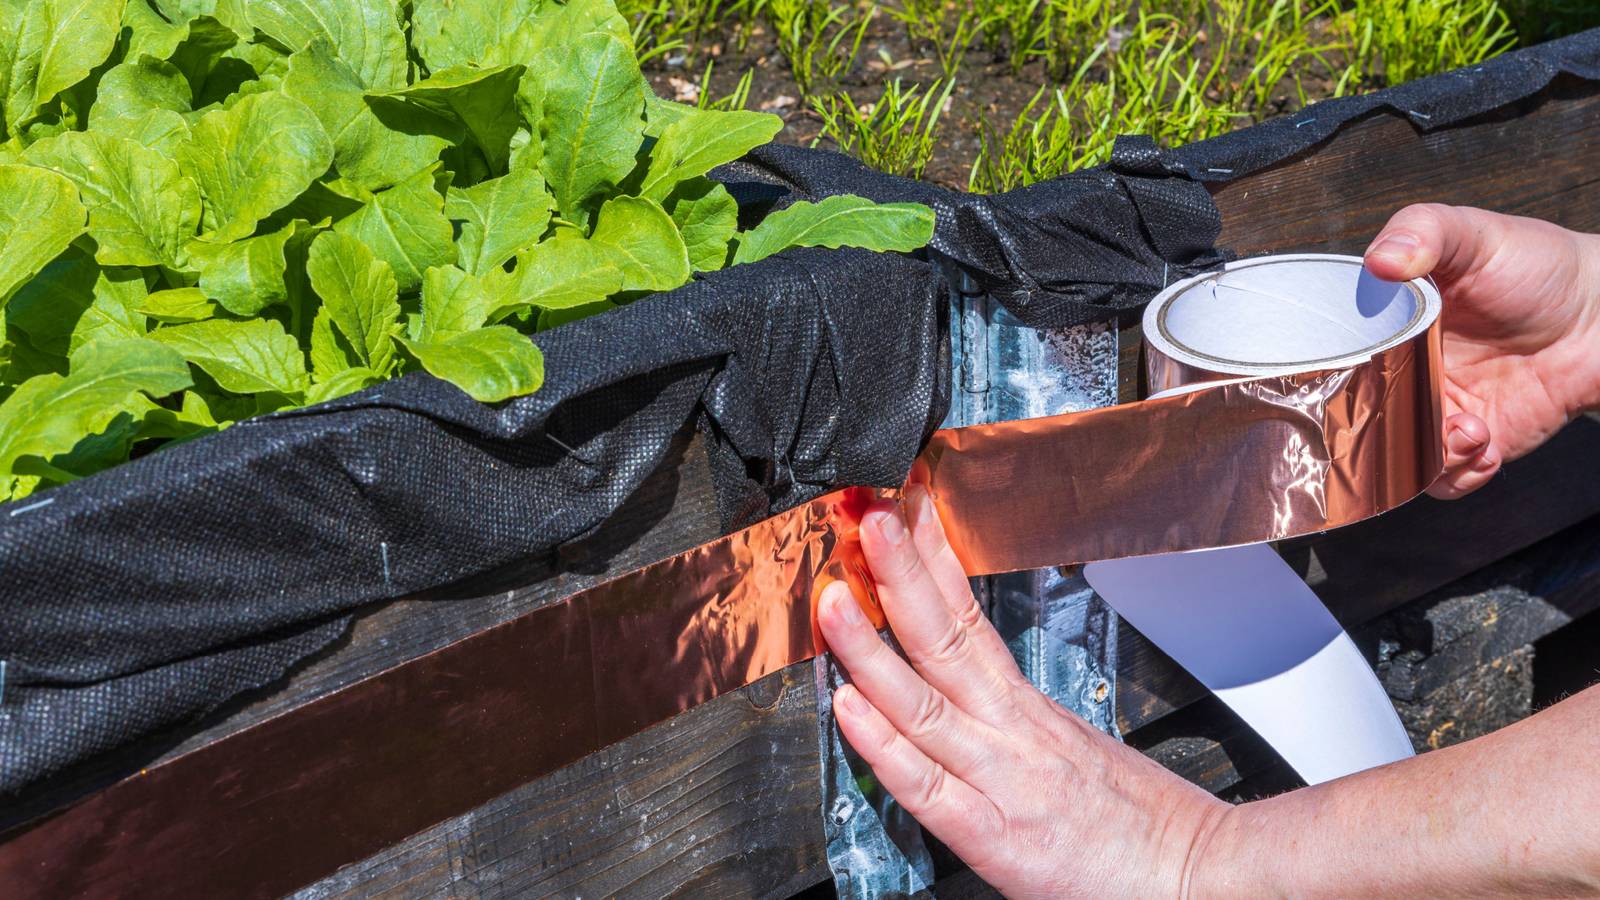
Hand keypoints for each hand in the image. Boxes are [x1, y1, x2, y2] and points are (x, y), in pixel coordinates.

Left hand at [817, 488, 1228, 898]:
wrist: (1204, 876)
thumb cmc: (1145, 824)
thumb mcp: (1076, 747)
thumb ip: (1016, 718)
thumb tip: (970, 688)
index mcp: (1027, 707)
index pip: (967, 615)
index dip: (927, 561)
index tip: (900, 512)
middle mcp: (1013, 731)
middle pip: (944, 637)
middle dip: (898, 573)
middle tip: (867, 516)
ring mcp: (1004, 780)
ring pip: (923, 701)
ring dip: (871, 646)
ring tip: (835, 598)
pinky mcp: (999, 839)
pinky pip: (930, 788)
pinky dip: (885, 747)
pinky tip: (850, 709)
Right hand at [1364, 204, 1599, 498]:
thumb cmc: (1536, 265)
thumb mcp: (1473, 234)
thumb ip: (1422, 231)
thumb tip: (1381, 260)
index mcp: (1388, 327)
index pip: (1336, 362)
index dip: (1334, 380)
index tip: (1354, 383)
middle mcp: (1403, 372)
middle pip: (1355, 418)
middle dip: (1374, 431)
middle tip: (1413, 412)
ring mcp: (1436, 409)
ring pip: (1394, 456)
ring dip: (1422, 459)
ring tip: (1467, 432)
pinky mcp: (1474, 441)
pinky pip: (1445, 479)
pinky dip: (1459, 476)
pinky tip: (1484, 447)